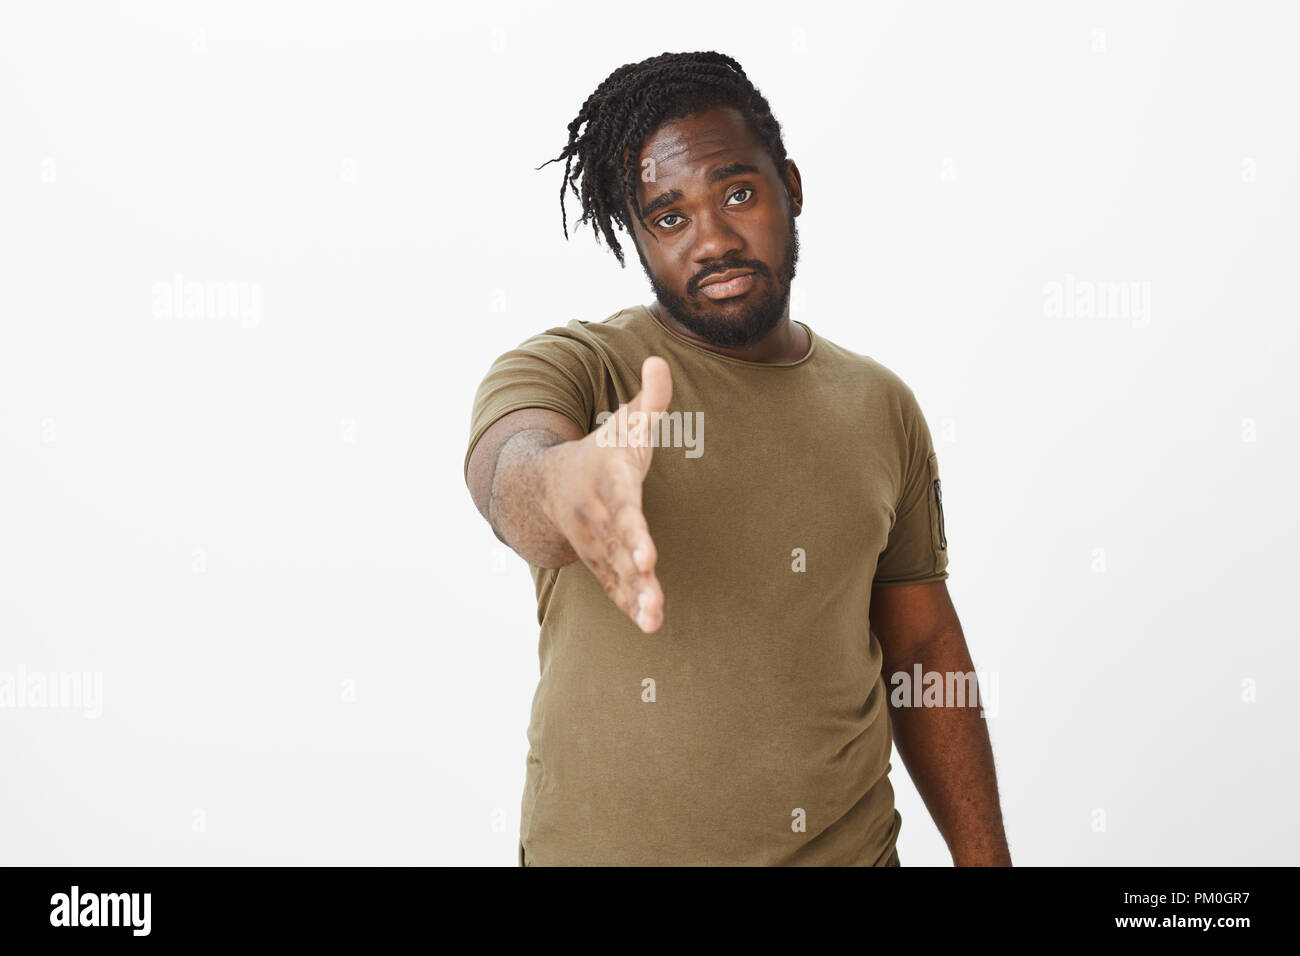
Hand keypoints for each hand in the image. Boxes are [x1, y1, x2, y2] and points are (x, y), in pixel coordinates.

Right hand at [540, 356, 671, 632]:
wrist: (549, 482)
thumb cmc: (603, 450)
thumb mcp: (625, 422)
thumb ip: (650, 398)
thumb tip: (659, 360)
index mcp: (607, 480)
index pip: (623, 508)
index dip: (635, 532)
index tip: (649, 556)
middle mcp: (596, 515)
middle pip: (618, 548)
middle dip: (635, 575)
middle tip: (653, 596)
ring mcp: (593, 541)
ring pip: (615, 572)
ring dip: (634, 597)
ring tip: (654, 620)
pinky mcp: (598, 560)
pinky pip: (612, 585)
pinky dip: (628, 603)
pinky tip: (650, 623)